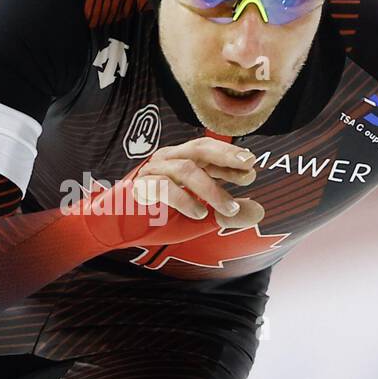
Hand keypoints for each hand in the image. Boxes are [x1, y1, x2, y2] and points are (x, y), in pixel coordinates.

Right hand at [80, 137, 264, 247]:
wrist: (118, 229)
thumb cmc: (157, 219)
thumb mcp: (198, 218)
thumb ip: (223, 213)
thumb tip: (258, 211)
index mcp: (181, 161)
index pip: (209, 151)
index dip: (231, 157)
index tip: (252, 169)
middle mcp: (168, 160)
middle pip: (199, 149)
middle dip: (226, 157)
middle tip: (248, 168)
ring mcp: (153, 171)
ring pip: (186, 170)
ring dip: (211, 189)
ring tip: (228, 208)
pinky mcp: (140, 187)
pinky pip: (165, 188)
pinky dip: (185, 200)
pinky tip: (198, 214)